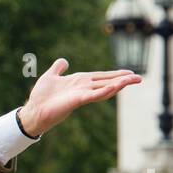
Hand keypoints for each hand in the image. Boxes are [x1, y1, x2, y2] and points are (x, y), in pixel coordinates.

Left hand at [17, 58, 140, 136]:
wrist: (33, 111)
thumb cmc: (41, 96)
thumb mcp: (50, 76)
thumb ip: (58, 68)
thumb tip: (63, 61)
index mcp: (80, 81)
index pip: (101, 77)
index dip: (115, 74)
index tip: (129, 73)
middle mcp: (84, 88)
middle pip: (107, 82)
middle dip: (123, 80)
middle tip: (139, 78)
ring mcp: (82, 94)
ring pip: (105, 88)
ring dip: (119, 84)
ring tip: (133, 79)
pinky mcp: (78, 100)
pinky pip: (95, 95)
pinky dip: (106, 91)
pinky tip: (116, 87)